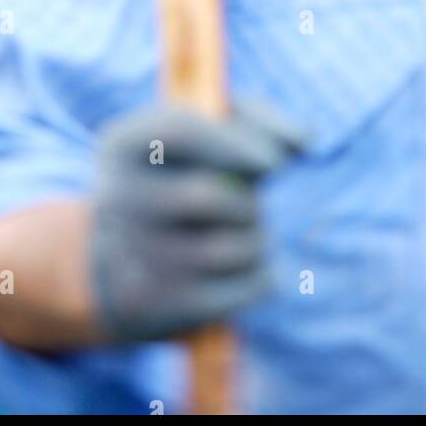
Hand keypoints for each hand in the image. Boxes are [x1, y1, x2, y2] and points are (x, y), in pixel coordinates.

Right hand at [89, 98, 303, 342]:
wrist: (124, 263)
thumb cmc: (183, 177)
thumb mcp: (202, 133)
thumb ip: (254, 119)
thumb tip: (304, 140)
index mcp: (125, 146)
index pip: (180, 131)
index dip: (235, 142)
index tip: (274, 162)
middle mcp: (120, 201)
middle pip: (208, 197)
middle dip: (247, 201)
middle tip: (248, 204)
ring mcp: (139, 258)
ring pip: (235, 247)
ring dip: (258, 237)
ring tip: (241, 235)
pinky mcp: (165, 306)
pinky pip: (249, 286)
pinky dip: (262, 275)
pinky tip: (242, 269)